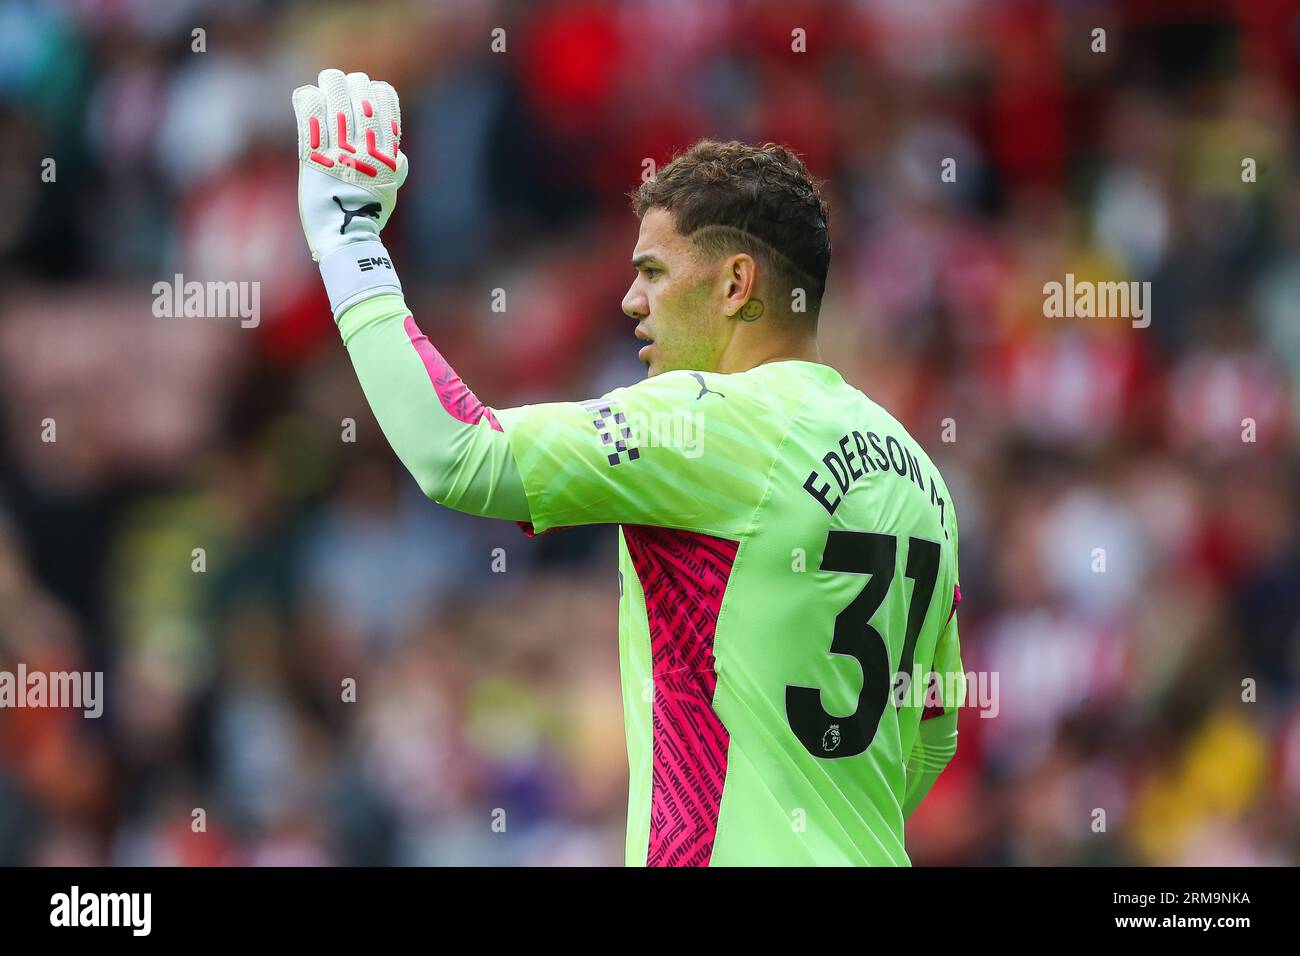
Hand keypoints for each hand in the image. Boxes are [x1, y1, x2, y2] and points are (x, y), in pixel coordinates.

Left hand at [292, 69, 407, 262]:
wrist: (345, 235)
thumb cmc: (369, 213)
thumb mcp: (390, 188)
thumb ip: (394, 167)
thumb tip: (398, 155)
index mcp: (385, 152)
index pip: (386, 106)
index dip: (377, 91)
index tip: (370, 89)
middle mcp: (364, 148)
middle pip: (360, 96)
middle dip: (351, 84)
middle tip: (342, 83)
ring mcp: (339, 151)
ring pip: (336, 100)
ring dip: (330, 85)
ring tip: (326, 82)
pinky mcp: (313, 156)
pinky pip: (310, 117)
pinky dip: (307, 101)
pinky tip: (307, 95)